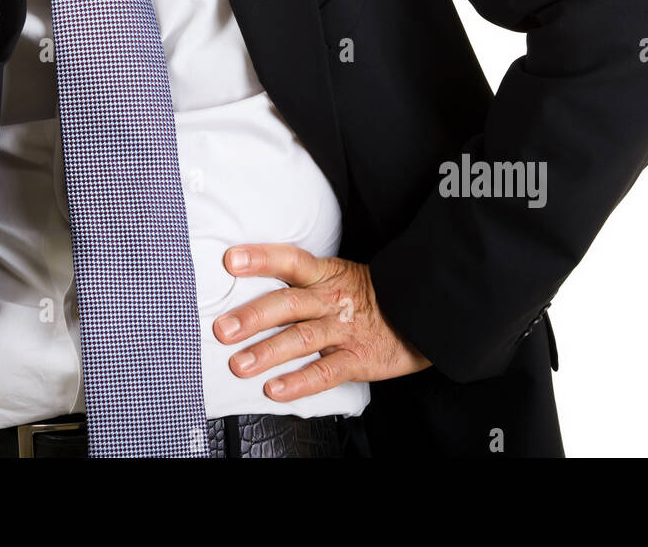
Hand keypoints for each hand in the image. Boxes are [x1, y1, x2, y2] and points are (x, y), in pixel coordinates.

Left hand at [214, 243, 430, 402]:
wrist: (424, 314)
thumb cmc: (374, 297)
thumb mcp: (341, 276)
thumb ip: (304, 281)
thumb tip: (255, 287)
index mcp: (326, 274)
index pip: (290, 260)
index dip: (261, 258)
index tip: (231, 260)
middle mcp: (331, 299)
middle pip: (288, 303)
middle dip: (253, 315)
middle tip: (223, 328)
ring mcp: (344, 330)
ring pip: (301, 339)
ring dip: (267, 352)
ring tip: (239, 364)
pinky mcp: (358, 359)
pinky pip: (325, 372)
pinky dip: (299, 382)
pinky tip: (275, 389)